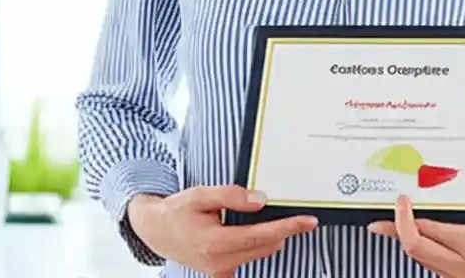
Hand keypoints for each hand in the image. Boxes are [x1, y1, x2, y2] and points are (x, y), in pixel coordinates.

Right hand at [127, 186, 318, 276]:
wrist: (156, 230)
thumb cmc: (177, 211)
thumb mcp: (201, 195)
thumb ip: (231, 196)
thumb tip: (260, 200)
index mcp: (216, 242)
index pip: (261, 235)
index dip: (287, 227)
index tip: (308, 222)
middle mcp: (220, 261)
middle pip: (265, 246)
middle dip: (282, 230)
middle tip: (296, 217)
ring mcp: (220, 270)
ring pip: (258, 253)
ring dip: (268, 238)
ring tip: (263, 220)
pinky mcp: (220, 273)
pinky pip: (246, 261)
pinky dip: (255, 249)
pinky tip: (254, 238)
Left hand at [367, 195, 464, 277]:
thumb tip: (430, 195)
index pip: (429, 231)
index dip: (408, 215)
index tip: (402, 199)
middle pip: (417, 248)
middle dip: (397, 228)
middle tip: (387, 212)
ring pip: (421, 258)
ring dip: (405, 239)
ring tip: (391, 222)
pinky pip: (432, 264)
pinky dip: (421, 248)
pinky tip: (414, 234)